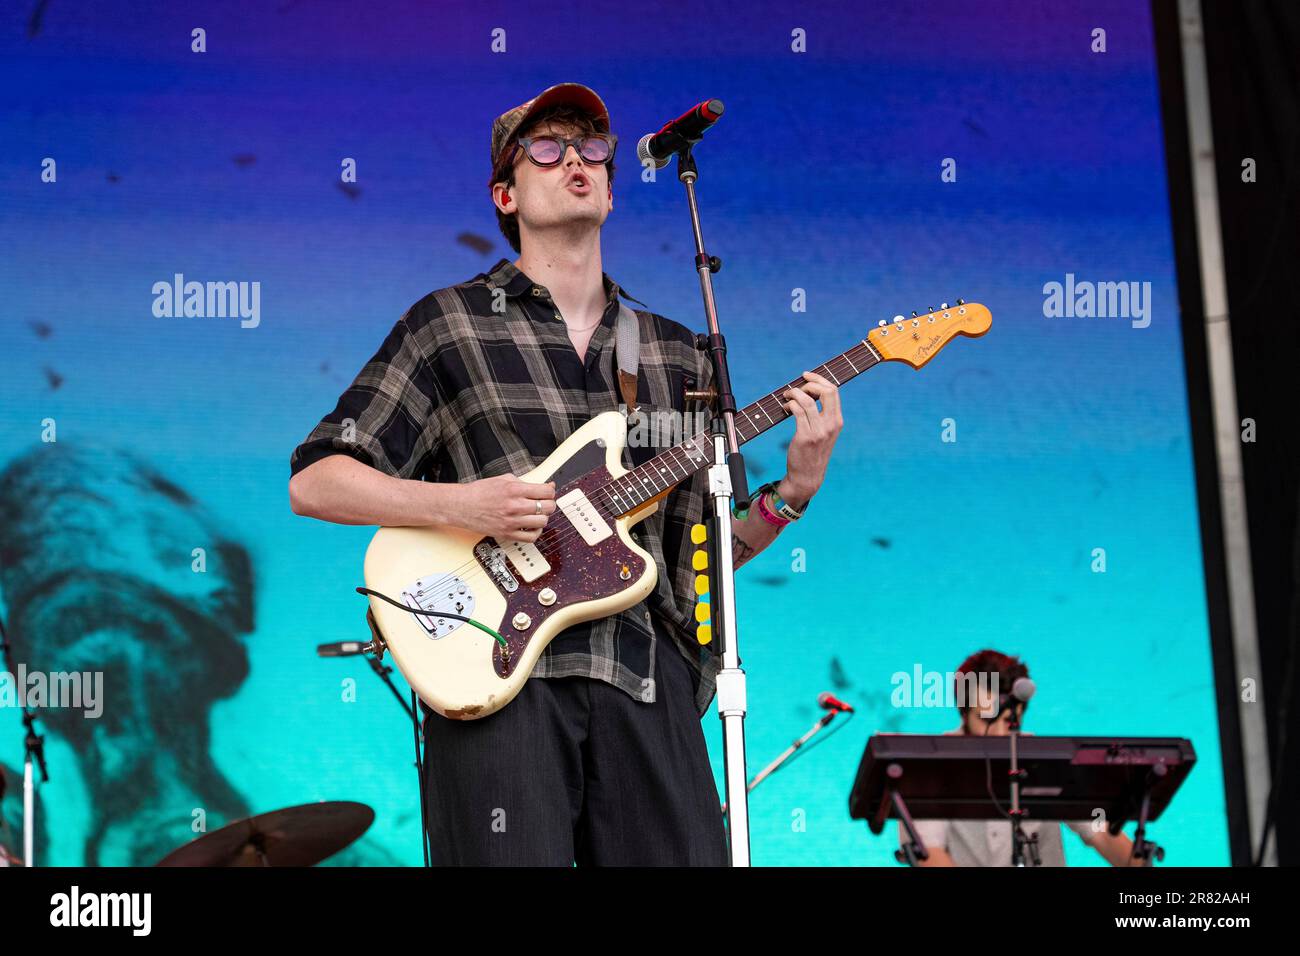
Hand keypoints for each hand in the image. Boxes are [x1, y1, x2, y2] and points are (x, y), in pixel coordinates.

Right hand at [449, 474, 556, 542]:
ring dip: (543, 517)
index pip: (546, 491)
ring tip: (537, 514)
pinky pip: (532, 537)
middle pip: (547, 507)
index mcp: (514, 490)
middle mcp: (514, 506)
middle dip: (549, 503)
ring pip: (542, 522)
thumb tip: (546, 485)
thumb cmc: (479, 492)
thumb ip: (525, 482)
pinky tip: (532, 526)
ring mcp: (511, 521)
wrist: (461, 505)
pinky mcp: (507, 534)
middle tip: (544, 502)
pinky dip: (536, 532)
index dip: (550, 491)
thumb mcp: (503, 479)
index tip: (548, 492)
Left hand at [780, 369, 842, 501]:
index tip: (806, 376)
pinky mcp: (805, 437)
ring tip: (786, 396)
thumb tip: (808, 392)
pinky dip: (789, 404)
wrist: (808, 476)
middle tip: (797, 387)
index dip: (819, 379)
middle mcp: (831, 424)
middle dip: (810, 383)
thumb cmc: (813, 453)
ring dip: (794, 393)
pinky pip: (797, 411)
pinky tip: (785, 407)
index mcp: (837, 421)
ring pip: (807, 400)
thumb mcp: (824, 433)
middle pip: (826, 391)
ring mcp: (819, 431)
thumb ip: (822, 415)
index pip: (833, 391)